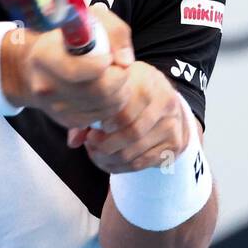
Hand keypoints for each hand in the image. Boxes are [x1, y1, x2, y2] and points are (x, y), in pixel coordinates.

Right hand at [0, 7, 134, 130]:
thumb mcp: (87, 19)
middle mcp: (46, 85)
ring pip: (105, 106)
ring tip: (116, 77)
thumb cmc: (67, 38)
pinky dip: (113, 104)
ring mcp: (55, 107)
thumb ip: (112, 31)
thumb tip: (125, 61)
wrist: (37, 67)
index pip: (76, 70)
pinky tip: (108, 90)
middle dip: (120, 79)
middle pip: (98, 91)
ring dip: (121, 91)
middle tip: (121, 68)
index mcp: (45, 56)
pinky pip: (101, 117)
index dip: (103, 64)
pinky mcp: (67, 121)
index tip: (110, 57)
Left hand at [66, 61, 196, 173]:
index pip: (125, 111)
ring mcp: (172, 124)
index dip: (105, 126)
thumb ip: (91, 110)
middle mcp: (165, 101)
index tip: (92, 131)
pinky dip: (120, 167)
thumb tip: (74, 141)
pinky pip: (142, 163)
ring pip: (134, 153)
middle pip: (131, 134)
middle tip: (91, 145)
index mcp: (148, 80)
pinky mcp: (174, 144)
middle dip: (105, 146)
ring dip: (109, 159)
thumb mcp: (113, 89)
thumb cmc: (131, 93)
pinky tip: (109, 161)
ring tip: (96, 154)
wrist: (165, 101)